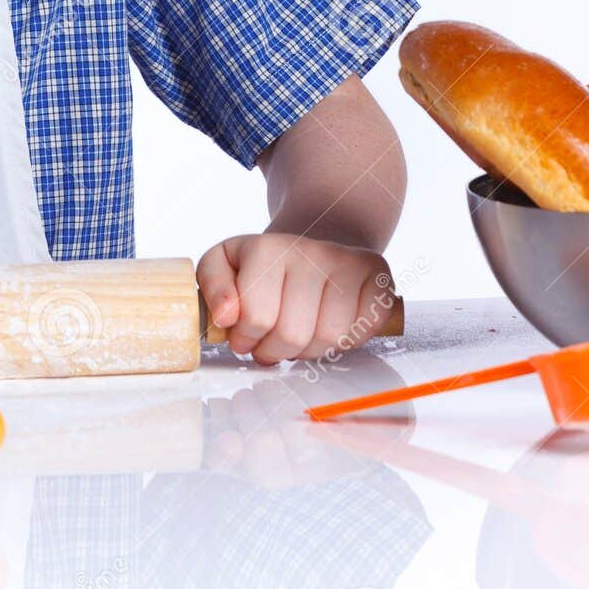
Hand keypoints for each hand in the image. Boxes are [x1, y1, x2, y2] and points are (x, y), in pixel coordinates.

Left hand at [197, 233, 393, 363]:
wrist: (312, 237)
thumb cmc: (264, 264)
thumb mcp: (223, 263)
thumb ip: (211, 286)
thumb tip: (225, 317)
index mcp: (268, 248)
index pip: (256, 316)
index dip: (246, 339)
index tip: (243, 337)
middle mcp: (310, 250)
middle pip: (293, 334)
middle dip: (274, 351)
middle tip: (268, 345)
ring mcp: (347, 261)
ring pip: (330, 338)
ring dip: (308, 351)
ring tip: (295, 338)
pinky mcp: (377, 274)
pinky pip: (364, 329)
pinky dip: (345, 341)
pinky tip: (327, 327)